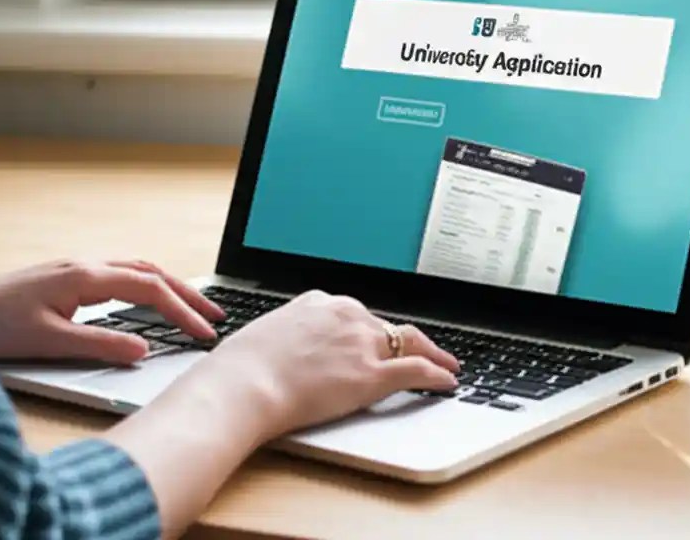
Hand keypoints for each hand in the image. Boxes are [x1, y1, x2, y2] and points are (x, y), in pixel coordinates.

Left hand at [0, 259, 224, 363]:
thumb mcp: (48, 343)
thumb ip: (99, 346)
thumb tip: (143, 351)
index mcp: (85, 277)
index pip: (150, 290)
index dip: (183, 312)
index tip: (205, 335)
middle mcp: (84, 267)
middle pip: (152, 272)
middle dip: (189, 293)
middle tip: (218, 316)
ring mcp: (74, 271)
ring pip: (137, 270)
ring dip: (170, 287)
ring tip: (194, 308)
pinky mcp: (65, 280)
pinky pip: (120, 275)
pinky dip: (147, 286)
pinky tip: (149, 302)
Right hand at [204, 290, 460, 440]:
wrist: (243, 384)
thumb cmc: (242, 367)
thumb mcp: (265, 335)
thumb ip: (288, 337)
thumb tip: (286, 350)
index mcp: (319, 303)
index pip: (357, 314)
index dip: (374, 329)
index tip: (382, 336)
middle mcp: (346, 316)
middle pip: (387, 326)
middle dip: (406, 339)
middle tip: (424, 348)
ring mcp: (362, 344)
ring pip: (411, 343)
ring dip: (434, 353)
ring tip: (447, 363)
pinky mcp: (372, 374)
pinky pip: (416, 371)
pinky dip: (437, 375)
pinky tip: (448, 381)